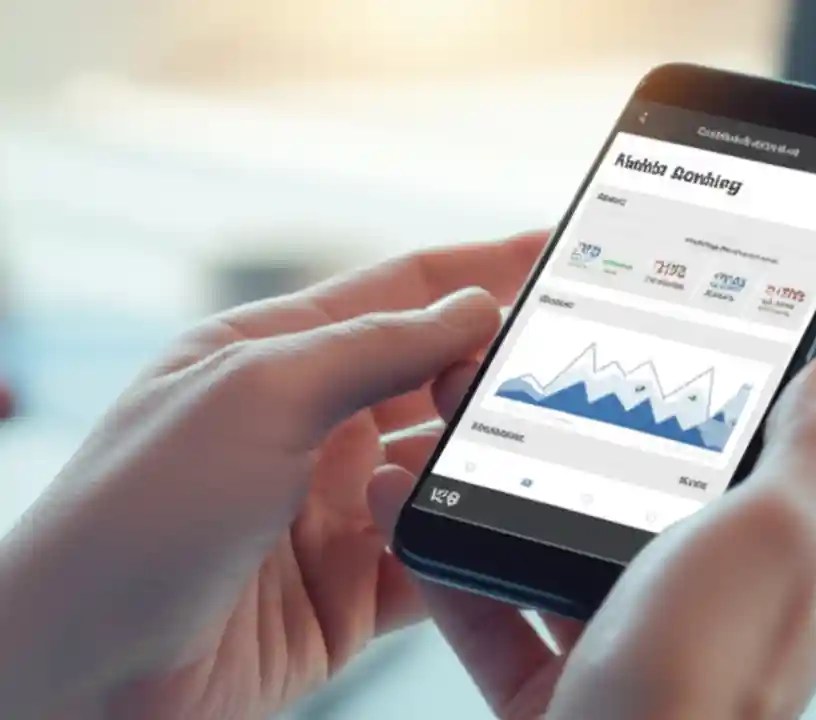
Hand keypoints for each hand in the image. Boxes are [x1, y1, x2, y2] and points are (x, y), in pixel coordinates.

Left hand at [0, 232, 545, 718]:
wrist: (83, 677)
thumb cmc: (137, 514)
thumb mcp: (258, 396)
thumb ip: (375, 348)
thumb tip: (472, 307)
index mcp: (272, 356)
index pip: (398, 292)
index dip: (478, 266)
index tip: (552, 249)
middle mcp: (306, 426)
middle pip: (430, 377)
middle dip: (494, 370)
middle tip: (562, 367)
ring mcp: (330, 508)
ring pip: (443, 466)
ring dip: (485, 458)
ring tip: (540, 450)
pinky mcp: (348, 589)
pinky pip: (435, 552)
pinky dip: (469, 542)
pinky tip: (496, 532)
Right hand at [367, 355, 815, 718]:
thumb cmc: (699, 681)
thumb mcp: (772, 538)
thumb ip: (810, 455)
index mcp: (781, 573)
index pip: (760, 465)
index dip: (714, 404)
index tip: (655, 349)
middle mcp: (712, 613)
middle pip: (645, 503)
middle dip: (583, 445)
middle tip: (524, 383)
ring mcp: (633, 653)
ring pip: (563, 554)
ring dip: (506, 497)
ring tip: (456, 438)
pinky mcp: (561, 693)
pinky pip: (501, 618)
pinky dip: (457, 570)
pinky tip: (420, 522)